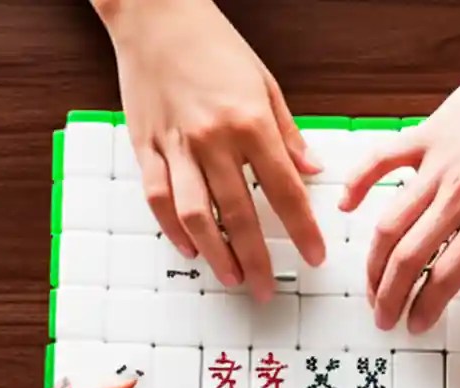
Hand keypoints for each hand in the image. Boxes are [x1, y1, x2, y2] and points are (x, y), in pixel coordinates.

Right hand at [97, 0, 323, 301]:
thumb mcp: (265, 84)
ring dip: (216, 253)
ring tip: (232, 276)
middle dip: (258, 258)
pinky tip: (190, 247)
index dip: (302, 229)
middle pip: (241, 214)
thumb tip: (313, 172)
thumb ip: (289, 134)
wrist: (157, 15)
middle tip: (269, 287)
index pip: (285, 190)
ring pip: (197, 214)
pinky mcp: (146, 146)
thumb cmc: (213, 44)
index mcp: (250, 122)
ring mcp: (175, 145)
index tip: (313, 255)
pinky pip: (159, 198)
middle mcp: (213, 138)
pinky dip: (174, 228)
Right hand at [340, 0, 459, 331]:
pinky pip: (379, 163)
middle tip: (383, 317)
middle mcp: (459, 196)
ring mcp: (436, 167)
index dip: (426, 307)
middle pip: (410, 258)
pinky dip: (357, 184)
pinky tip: (346, 207)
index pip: (448, 276)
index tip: (417, 324)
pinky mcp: (422, 139)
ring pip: (390, 224)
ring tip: (369, 285)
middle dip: (389, 296)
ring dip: (373, 261)